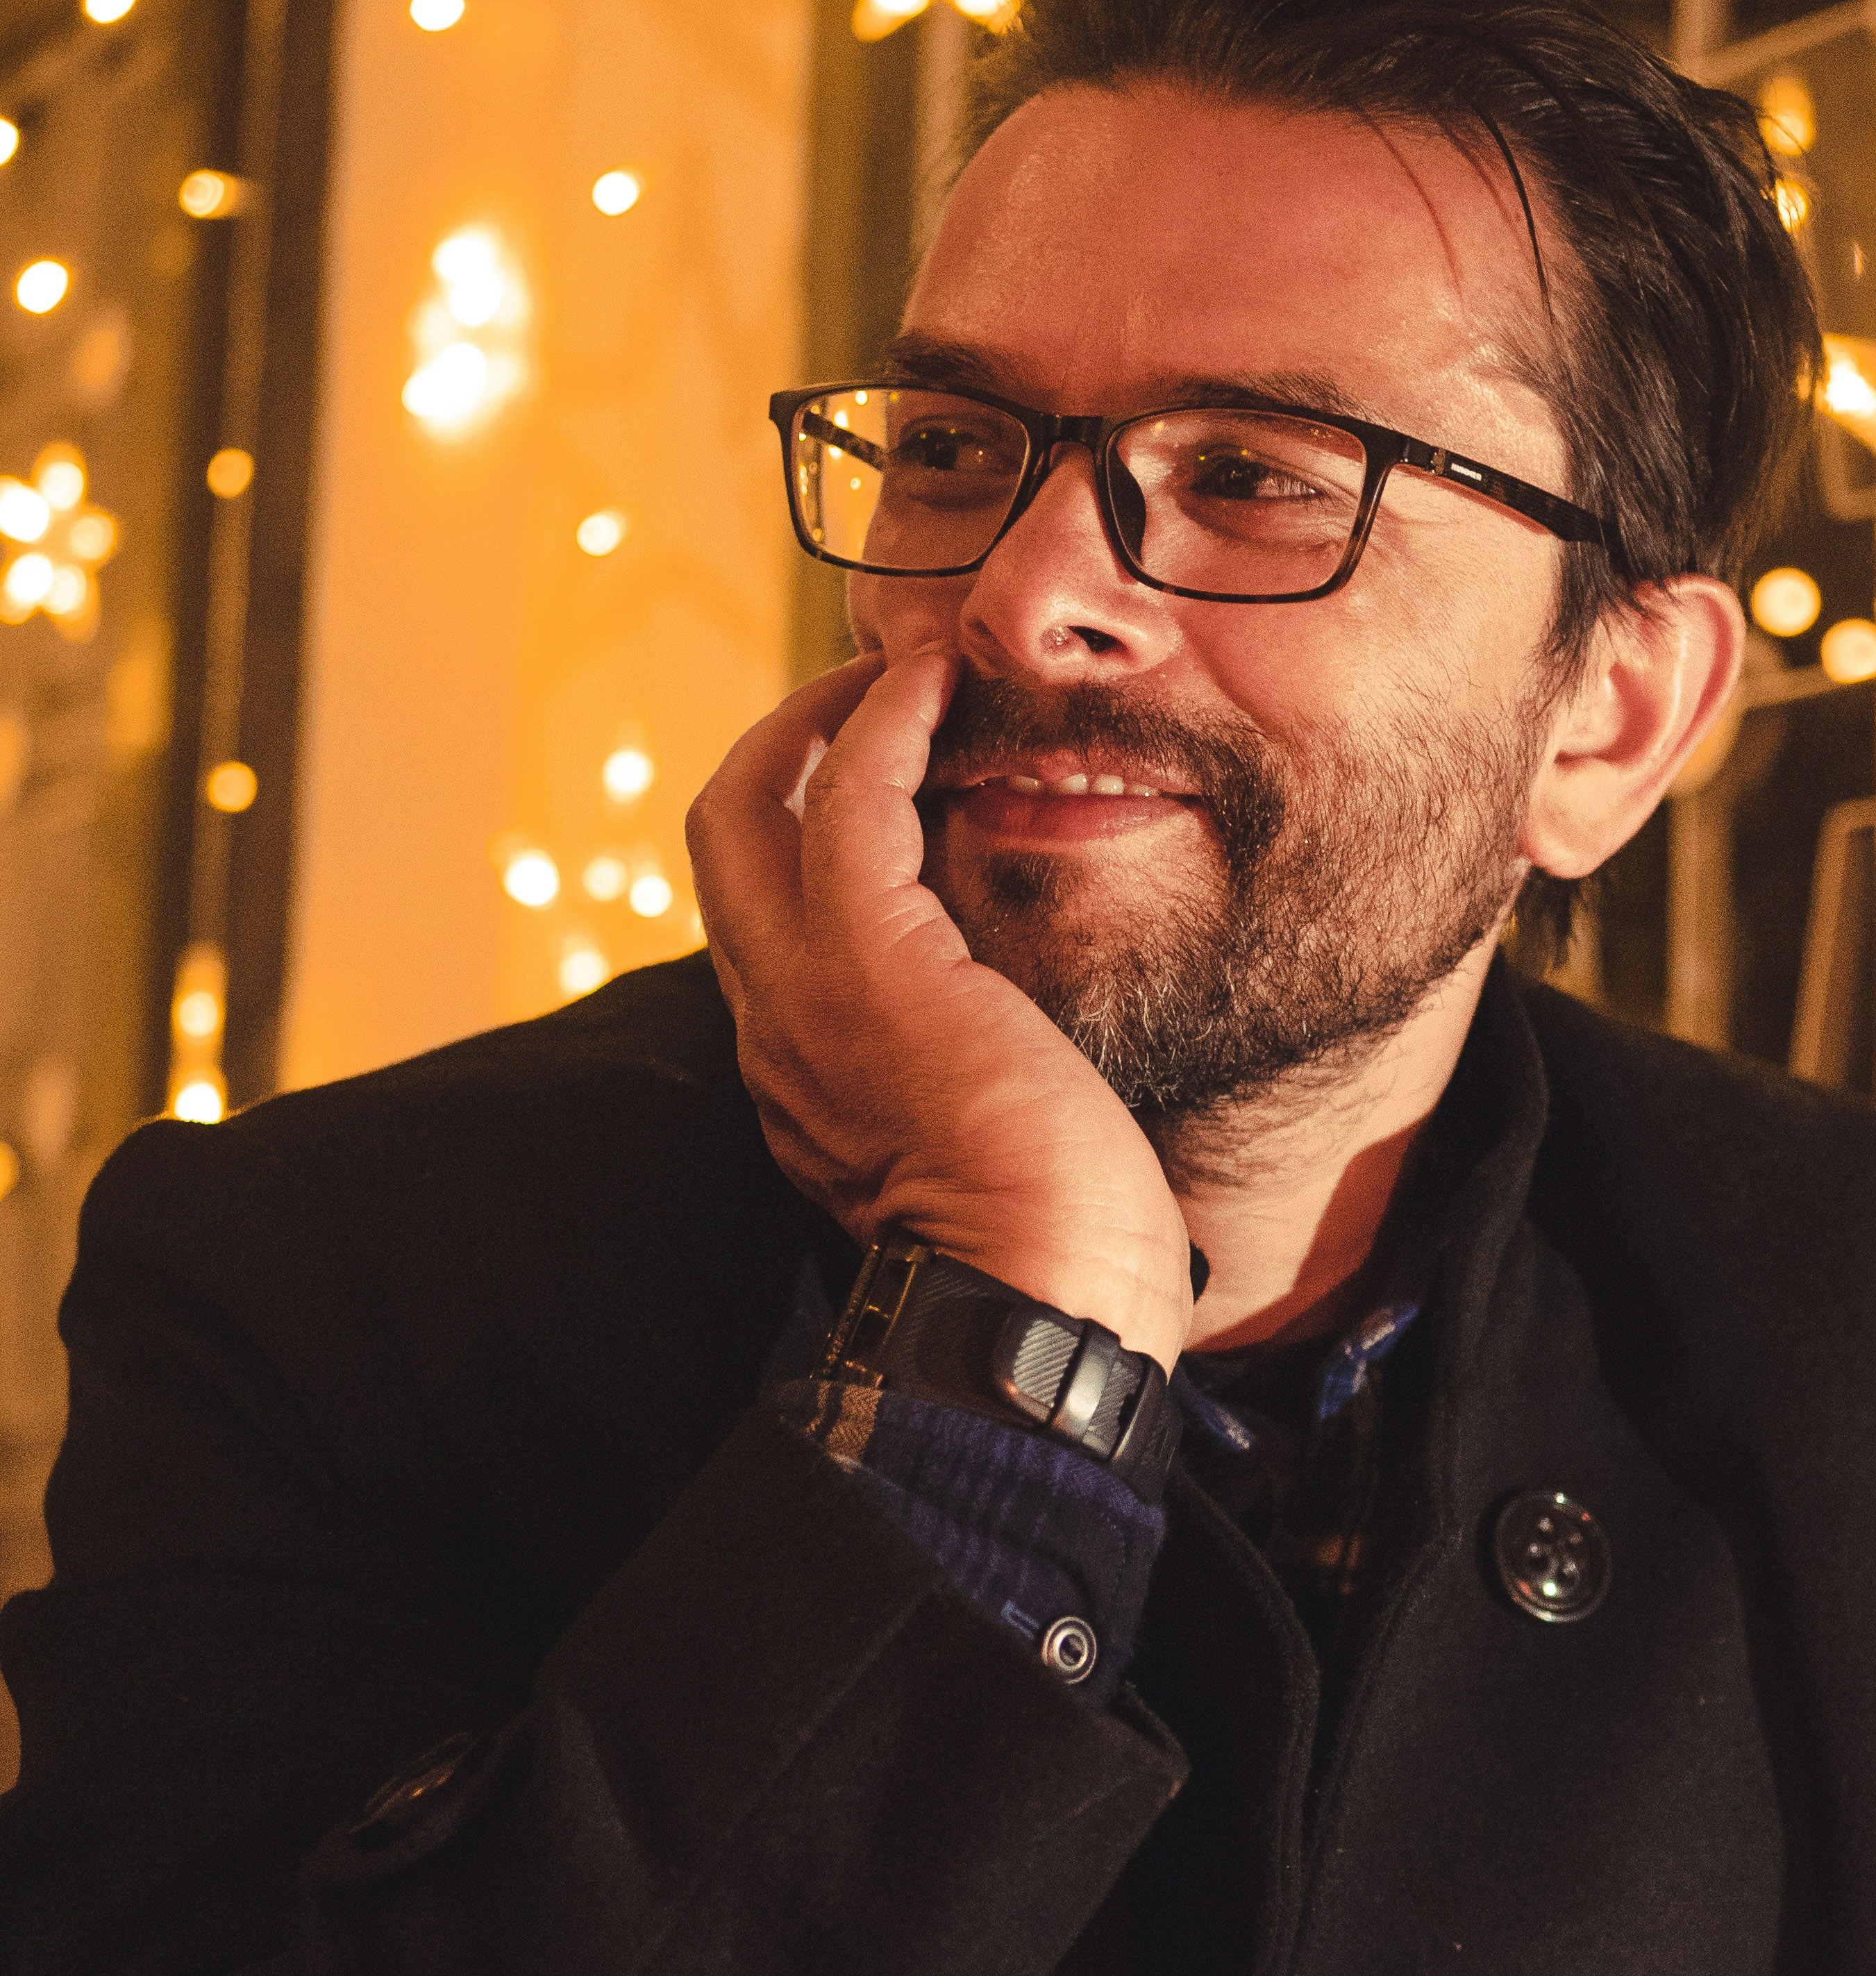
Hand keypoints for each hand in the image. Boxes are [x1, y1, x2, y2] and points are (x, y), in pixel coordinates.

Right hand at [686, 650, 1194, 1366]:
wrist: (1045, 1309)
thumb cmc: (1051, 1244)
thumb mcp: (985, 1128)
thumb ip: (969, 1058)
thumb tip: (1022, 1014)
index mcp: (802, 1068)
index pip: (763, 909)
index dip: (802, 819)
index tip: (878, 763)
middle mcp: (776, 1022)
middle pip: (724, 837)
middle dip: (783, 742)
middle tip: (871, 687)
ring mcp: (804, 992)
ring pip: (754, 801)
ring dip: (826, 713)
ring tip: (906, 666)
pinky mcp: (866, 963)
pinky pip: (847, 799)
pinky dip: (879, 725)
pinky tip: (931, 684)